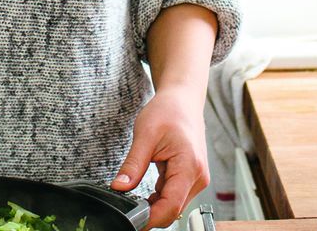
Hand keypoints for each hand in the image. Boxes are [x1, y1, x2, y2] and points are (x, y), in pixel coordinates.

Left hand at [111, 89, 207, 228]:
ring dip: (155, 206)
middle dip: (150, 213)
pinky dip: (160, 198)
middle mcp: (198, 176)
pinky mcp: (191, 178)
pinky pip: (174, 197)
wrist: (183, 99)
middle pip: (173, 210)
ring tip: (136, 194)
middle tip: (127, 206)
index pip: (171, 206)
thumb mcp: (145, 135)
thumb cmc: (169, 110)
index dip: (150, 218)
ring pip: (174, 206)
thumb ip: (133, 165)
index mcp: (189, 166)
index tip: (132, 220)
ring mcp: (197, 178)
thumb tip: (119, 188)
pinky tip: (148, 191)